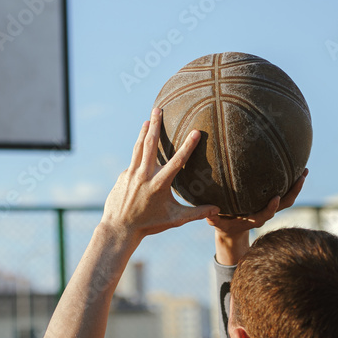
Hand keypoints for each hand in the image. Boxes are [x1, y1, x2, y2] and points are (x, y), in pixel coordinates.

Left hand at [101, 108, 219, 240]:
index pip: (177, 161)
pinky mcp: (123, 175)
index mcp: (159, 184)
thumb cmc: (150, 224)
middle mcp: (144, 175)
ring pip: (138, 147)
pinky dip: (138, 152)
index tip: (195, 131)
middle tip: (158, 109)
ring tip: (147, 119)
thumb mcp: (175, 219)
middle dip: (155, 125)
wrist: (119, 228)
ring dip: (143, 131)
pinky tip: (142, 146)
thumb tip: (218, 210)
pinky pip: (133, 161)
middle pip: (150, 144)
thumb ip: (196, 213)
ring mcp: (131, 173)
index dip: (188, 146)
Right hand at [209, 169, 306, 264]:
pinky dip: (291, 183)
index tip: (277, 197)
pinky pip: (285, 193)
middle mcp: (266, 213)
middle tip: (302, 176)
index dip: (273, 206)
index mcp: (255, 219)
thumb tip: (208, 214)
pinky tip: (295, 169)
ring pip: (288, 198)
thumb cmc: (225, 225)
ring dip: (297, 185)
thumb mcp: (218, 224)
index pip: (267, 213)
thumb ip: (214, 220)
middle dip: (294, 190)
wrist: (234, 231)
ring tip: (304, 170)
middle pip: (286, 203)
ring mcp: (270, 207)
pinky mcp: (271, 203)